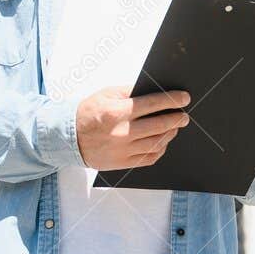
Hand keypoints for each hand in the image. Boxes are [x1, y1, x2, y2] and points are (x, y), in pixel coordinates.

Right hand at [75, 86, 190, 169]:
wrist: (69, 138)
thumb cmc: (88, 113)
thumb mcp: (106, 94)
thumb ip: (130, 92)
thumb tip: (154, 90)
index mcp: (117, 112)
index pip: (152, 104)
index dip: (171, 100)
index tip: (184, 98)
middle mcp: (122, 133)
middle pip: (159, 125)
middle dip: (176, 119)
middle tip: (183, 116)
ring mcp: (123, 150)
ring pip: (157, 143)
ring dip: (170, 134)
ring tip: (174, 127)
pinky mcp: (123, 163)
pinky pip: (149, 158)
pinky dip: (160, 149)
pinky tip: (162, 141)